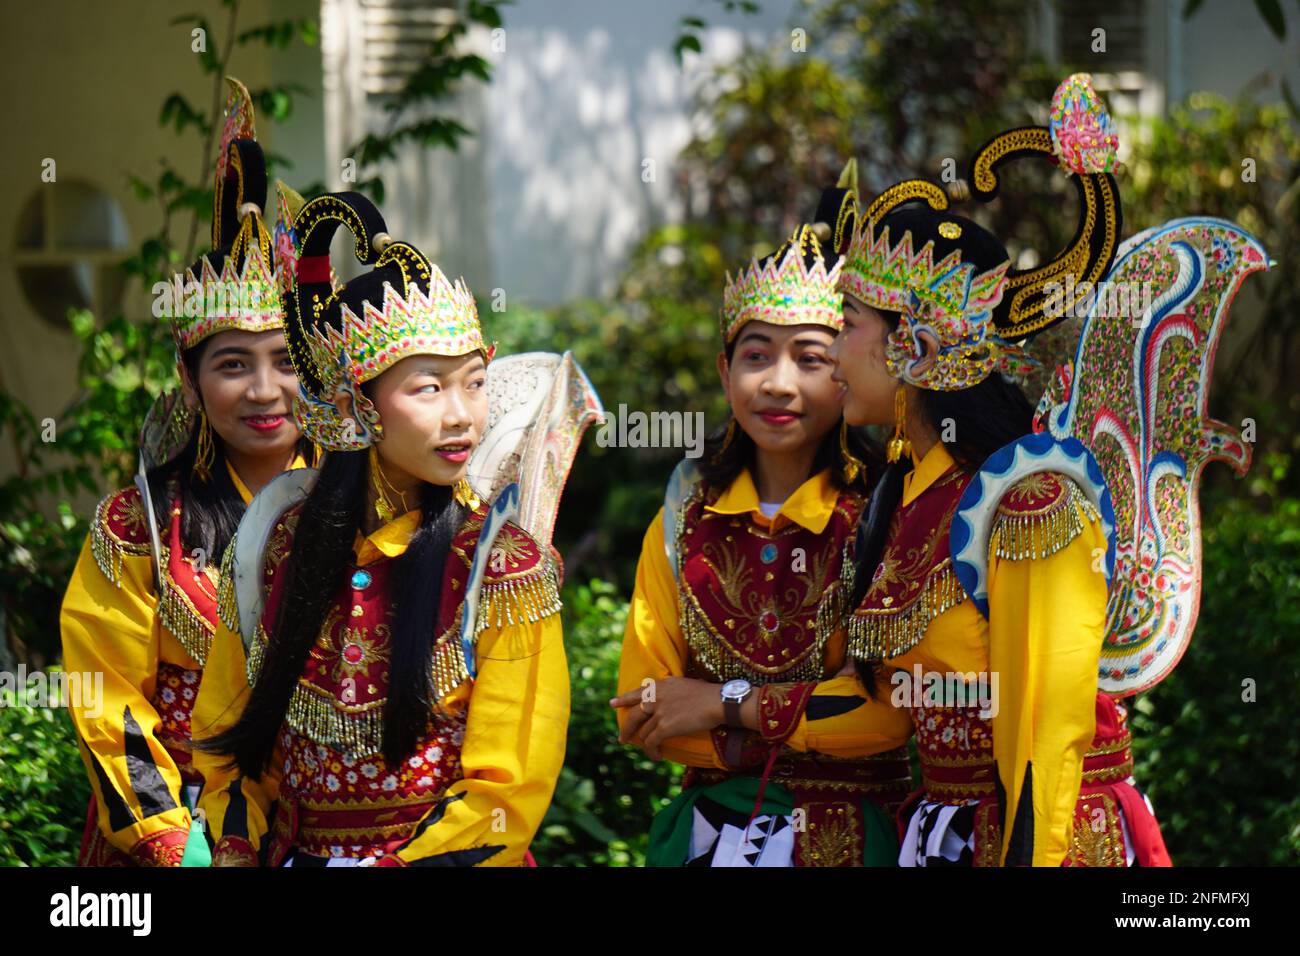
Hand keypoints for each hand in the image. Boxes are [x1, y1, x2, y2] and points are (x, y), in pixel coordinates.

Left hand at [609, 677, 723, 760]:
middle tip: (622, 738)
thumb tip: (666, 700)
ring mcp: (659, 712)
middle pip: (633, 715)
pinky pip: (651, 743)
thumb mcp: (684, 685)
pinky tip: (657, 756)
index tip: (612, 703)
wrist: (718, 701)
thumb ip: (670, 691)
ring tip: (648, 751)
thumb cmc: (709, 694)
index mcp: (661, 685)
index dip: (624, 699)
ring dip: (644, 745)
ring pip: (643, 732)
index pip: (637, 692)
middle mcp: (656, 697)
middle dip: (626, 729)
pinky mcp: (665, 726)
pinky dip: (652, 752)